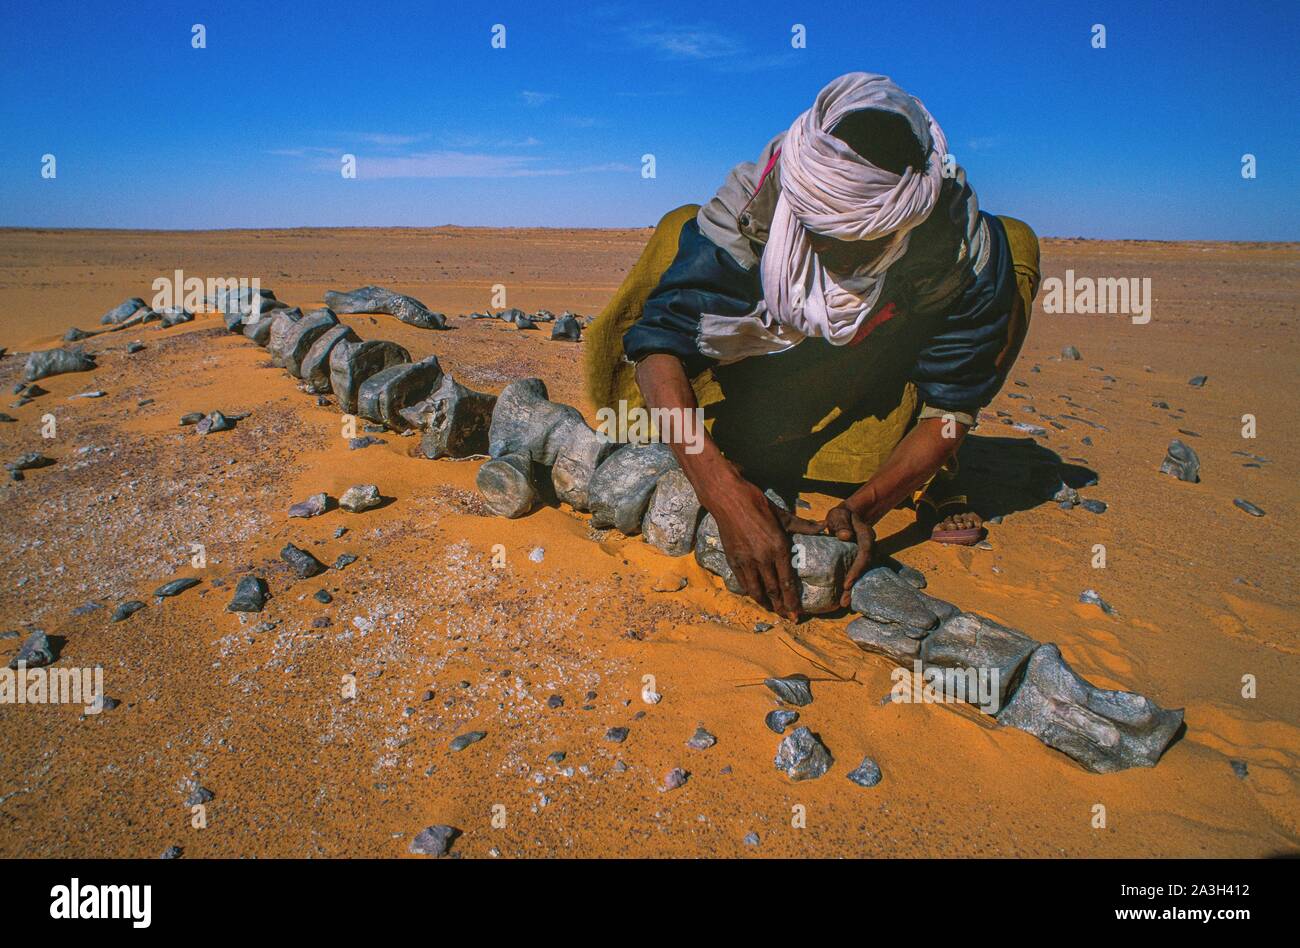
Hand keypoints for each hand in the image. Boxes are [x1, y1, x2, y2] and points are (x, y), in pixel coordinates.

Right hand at [711, 480, 822, 619]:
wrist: (728, 499)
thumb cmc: (758, 504)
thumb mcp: (783, 515)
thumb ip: (803, 526)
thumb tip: (823, 527)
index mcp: (778, 548)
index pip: (787, 582)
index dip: (792, 601)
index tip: (797, 613)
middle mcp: (762, 558)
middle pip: (773, 590)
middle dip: (781, 607)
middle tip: (789, 618)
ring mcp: (746, 560)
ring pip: (756, 590)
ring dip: (765, 603)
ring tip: (773, 610)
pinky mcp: (733, 559)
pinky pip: (743, 582)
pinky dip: (750, 592)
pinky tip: (756, 595)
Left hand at [824, 503, 875, 606]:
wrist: (850, 516)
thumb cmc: (841, 516)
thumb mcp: (838, 515)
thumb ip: (841, 523)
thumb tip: (845, 536)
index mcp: (866, 535)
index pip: (865, 553)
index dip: (857, 568)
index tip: (847, 583)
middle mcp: (871, 547)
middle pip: (867, 568)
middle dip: (856, 585)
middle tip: (845, 601)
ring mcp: (869, 554)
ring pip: (865, 573)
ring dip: (856, 588)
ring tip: (845, 603)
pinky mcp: (863, 560)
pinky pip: (861, 573)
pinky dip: (855, 584)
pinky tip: (846, 596)